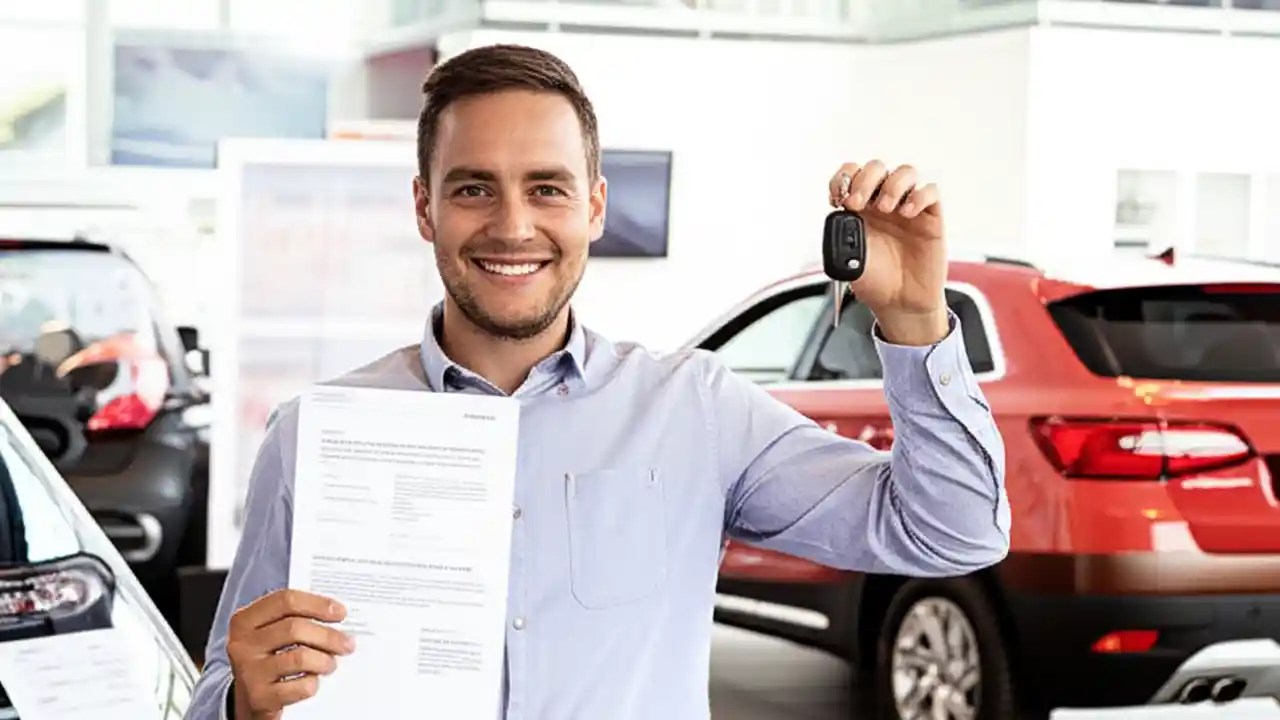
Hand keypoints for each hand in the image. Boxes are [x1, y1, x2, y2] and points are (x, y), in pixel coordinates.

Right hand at [226, 589, 353, 719]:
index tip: (340, 612)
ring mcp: (249, 672)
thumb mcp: (270, 634)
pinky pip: (300, 686)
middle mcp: (242, 644)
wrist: (248, 700)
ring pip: (300, 657)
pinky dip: (313, 683)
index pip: (286, 601)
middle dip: (328, 635)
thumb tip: (335, 615)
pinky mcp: (260, 698)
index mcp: (245, 620)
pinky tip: (312, 682)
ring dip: (325, 660)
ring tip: (330, 664)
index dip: (317, 604)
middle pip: (295, 628)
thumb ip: (295, 619)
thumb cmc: (267, 660)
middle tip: (346, 643)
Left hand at [828, 160, 948, 344]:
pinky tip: (908, 213)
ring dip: (893, 185)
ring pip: (906, 172)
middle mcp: (883, 203)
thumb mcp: (847, 261)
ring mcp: (908, 208)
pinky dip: (919, 196)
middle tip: (858, 203)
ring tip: (887, 209)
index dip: (843, 179)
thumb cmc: (875, 282)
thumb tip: (840, 216)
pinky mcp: (931, 218)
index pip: (851, 175)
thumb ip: (841, 238)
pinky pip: (931, 191)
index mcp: (860, 209)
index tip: (838, 199)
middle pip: (876, 167)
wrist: (899, 303)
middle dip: (865, 179)